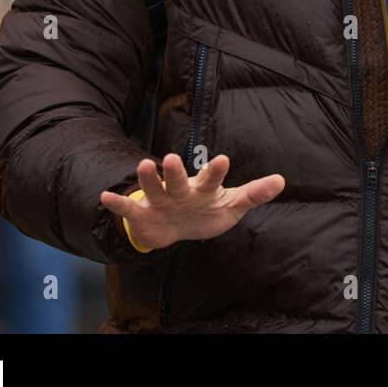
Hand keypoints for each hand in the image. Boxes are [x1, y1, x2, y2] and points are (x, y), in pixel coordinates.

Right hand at [100, 153, 285, 251]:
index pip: (211, 178)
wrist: (177, 229)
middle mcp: (180, 191)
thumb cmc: (207, 211)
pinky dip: (119, 204)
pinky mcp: (145, 217)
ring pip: (154, 191)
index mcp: (203, 189)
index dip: (216, 171)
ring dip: (148, 180)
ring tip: (143, 165)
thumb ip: (253, 194)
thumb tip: (281, 181)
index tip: (222, 159)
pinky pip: (130, 211)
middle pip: (177, 181)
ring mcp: (161, 203)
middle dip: (175, 172)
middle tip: (171, 158)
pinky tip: (105, 197)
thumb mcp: (232, 206)